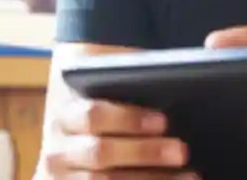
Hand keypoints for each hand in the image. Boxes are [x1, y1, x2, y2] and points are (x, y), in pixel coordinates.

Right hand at [40, 94, 196, 178]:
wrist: (71, 147)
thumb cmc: (102, 113)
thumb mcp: (106, 92)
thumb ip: (130, 83)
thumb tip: (175, 77)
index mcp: (65, 114)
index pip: (93, 115)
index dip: (129, 118)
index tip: (164, 121)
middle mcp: (57, 150)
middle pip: (100, 153)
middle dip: (145, 152)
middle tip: (181, 150)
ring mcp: (62, 179)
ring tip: (189, 176)